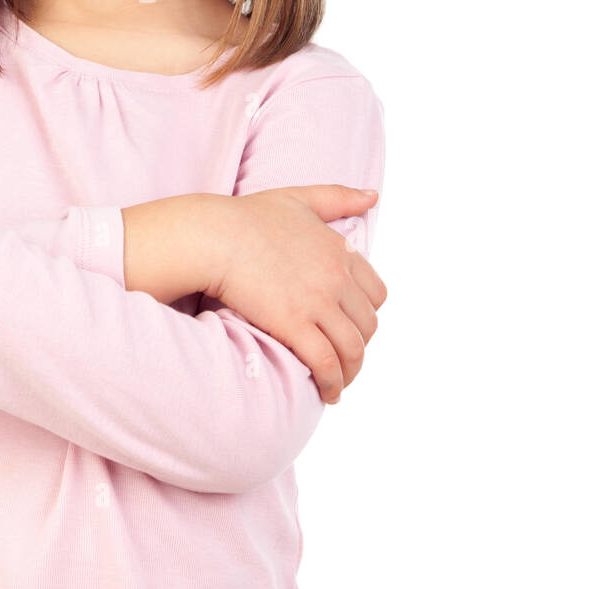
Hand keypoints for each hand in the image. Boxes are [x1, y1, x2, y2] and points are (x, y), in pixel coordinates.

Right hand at [203, 185, 386, 404]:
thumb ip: (339, 197)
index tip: (350, 327)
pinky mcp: (294, 325)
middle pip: (367, 326)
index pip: (375, 294)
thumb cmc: (248, 217)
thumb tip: (373, 195)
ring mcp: (317, 302)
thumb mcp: (300, 198)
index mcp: (340, 251)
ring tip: (337, 384)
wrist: (213, 236)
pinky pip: (326, 363)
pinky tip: (327, 393)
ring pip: (352, 349)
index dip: (365, 315)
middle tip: (341, 360)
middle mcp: (336, 277)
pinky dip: (332, 383)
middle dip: (357, 346)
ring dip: (350, 372)